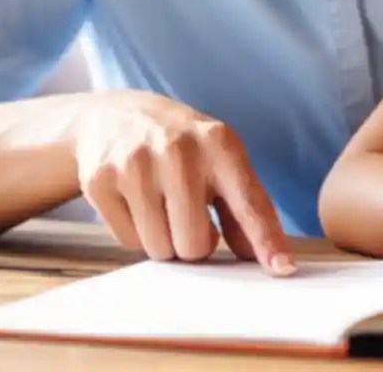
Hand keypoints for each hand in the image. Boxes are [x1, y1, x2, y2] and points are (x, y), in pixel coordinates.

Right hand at [72, 90, 294, 275]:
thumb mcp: (219, 160)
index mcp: (219, 143)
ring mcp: (135, 164)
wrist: (112, 116)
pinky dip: (135, 232)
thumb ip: (244, 208)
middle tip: (186, 213)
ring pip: (161, 248)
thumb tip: (265, 258)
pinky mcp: (100, 180)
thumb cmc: (179, 145)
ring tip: (160, 204)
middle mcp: (178, 150)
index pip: (248, 203)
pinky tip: (134, 200)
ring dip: (164, 239)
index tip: (282, 268)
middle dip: (194, 242)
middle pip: (195, 245)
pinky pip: (128, 242)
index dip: (266, 240)